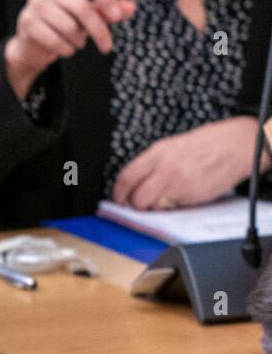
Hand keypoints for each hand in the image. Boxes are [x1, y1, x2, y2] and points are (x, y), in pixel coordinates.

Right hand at [4, 0, 135, 98]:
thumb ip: (110, 11)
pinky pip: (53, 39)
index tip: (117, 17)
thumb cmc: (66, 23)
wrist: (34, 41)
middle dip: (98, 30)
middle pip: (82, 7)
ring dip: (78, 41)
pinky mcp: (27, 22)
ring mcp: (36, 3)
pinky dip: (65, 49)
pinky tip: (66, 50)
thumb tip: (131, 7)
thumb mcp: (91, 16)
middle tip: (107, 46)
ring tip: (78, 43)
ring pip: (68, 26)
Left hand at [110, 116, 269, 209]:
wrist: (234, 145)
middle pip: (137, 197)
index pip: (126, 177)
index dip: (119, 192)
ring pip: (153, 206)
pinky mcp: (192, 195)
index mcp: (157, 153)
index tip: (119, 199)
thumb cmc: (205, 145)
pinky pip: (173, 208)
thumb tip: (136, 181)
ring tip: (158, 203)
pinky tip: (177, 199)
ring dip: (152, 208)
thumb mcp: (171, 147)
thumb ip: (153, 163)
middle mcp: (165, 168)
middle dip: (135, 206)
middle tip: (137, 206)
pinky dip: (171, 208)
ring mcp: (179, 184)